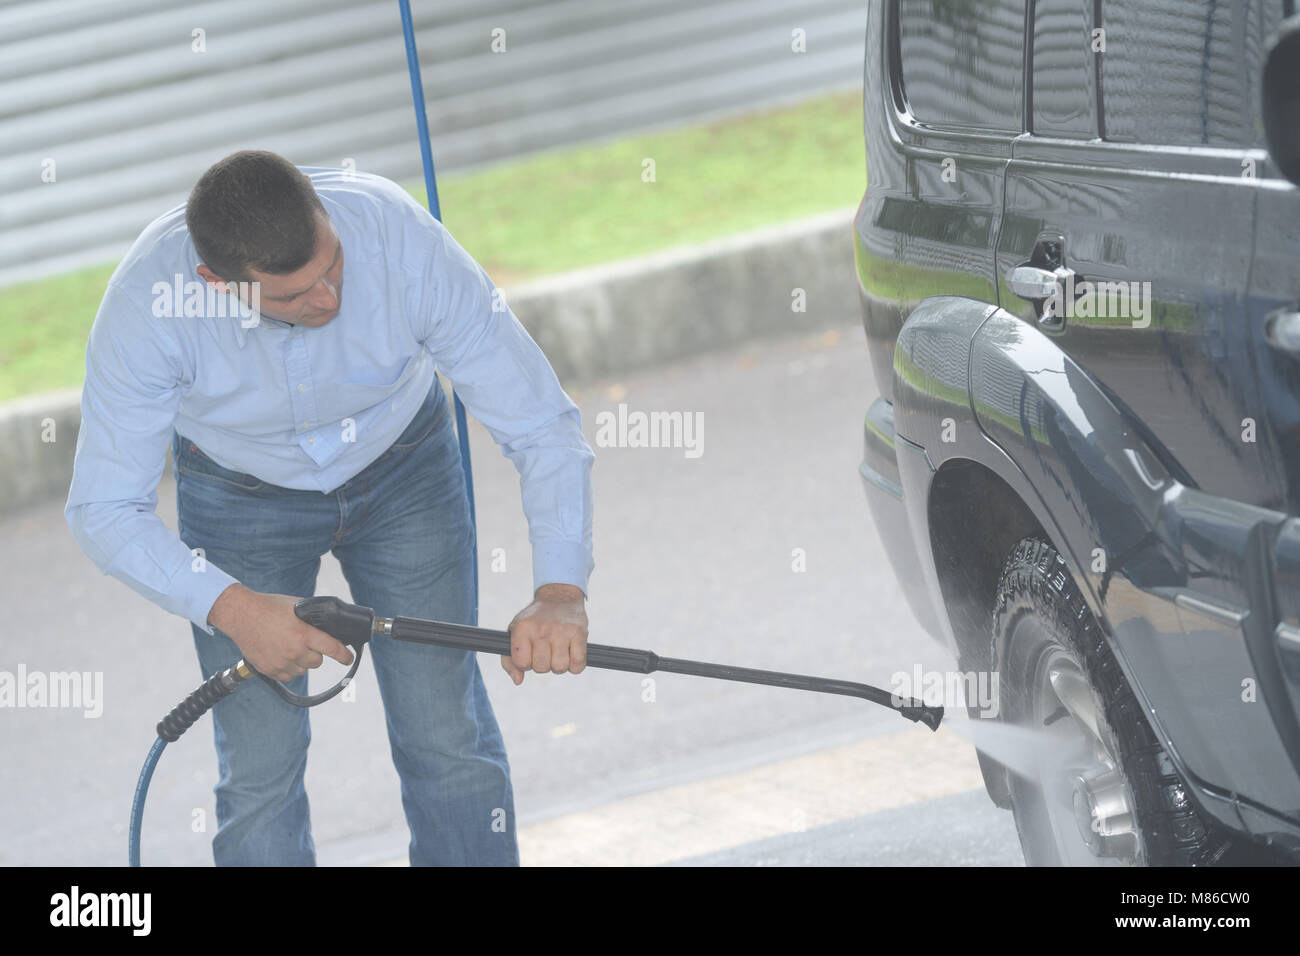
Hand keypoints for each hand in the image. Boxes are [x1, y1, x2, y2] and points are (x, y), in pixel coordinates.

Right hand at [207, 584, 354, 681]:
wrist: (241, 615)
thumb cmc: (269, 607)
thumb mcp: (296, 606)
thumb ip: (313, 616)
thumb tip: (328, 621)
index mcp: (303, 633)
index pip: (332, 648)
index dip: (344, 655)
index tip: (349, 659)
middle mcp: (294, 650)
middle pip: (317, 662)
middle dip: (316, 654)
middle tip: (306, 644)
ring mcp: (281, 662)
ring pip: (303, 670)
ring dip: (302, 661)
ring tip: (290, 647)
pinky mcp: (269, 670)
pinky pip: (288, 676)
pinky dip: (288, 669)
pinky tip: (281, 656)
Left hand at [501, 583, 587, 684]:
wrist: (559, 597)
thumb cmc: (534, 621)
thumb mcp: (515, 633)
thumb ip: (510, 660)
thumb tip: (518, 681)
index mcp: (522, 628)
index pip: (522, 663)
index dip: (526, 663)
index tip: (530, 654)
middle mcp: (541, 629)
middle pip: (541, 668)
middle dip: (544, 664)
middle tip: (546, 651)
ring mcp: (561, 631)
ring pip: (559, 668)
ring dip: (560, 665)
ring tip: (558, 652)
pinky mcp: (579, 633)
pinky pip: (578, 664)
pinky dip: (575, 666)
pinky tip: (571, 654)